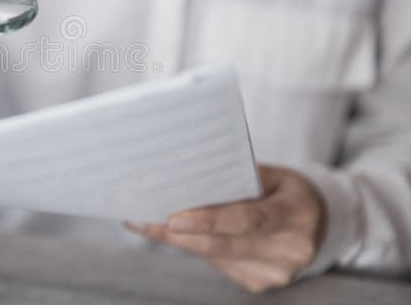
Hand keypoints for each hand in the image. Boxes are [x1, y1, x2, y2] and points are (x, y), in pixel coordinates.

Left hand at [124, 164, 325, 292]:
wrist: (317, 223)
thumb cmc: (286, 191)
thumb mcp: (272, 175)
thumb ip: (237, 178)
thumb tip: (187, 179)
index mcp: (295, 215)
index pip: (247, 219)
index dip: (208, 220)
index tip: (172, 219)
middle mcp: (289, 250)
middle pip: (223, 245)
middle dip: (178, 234)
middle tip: (142, 220)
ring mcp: (276, 273)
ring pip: (214, 256)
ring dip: (178, 240)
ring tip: (145, 221)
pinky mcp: (260, 283)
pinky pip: (218, 263)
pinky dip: (195, 246)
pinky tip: (177, 233)